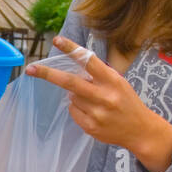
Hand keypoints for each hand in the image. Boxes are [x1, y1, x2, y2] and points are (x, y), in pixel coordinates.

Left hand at [26, 35, 171, 171]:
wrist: (140, 130)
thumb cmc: (127, 102)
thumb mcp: (118, 83)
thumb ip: (97, 76)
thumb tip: (72, 71)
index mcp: (112, 80)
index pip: (89, 60)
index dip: (71, 50)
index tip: (57, 40)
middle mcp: (104, 96)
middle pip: (70, 82)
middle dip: (48, 74)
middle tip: (30, 69)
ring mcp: (96, 113)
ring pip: (71, 98)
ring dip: (76, 97)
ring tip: (96, 103)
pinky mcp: (90, 127)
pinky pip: (73, 112)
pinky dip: (78, 109)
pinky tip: (94, 113)